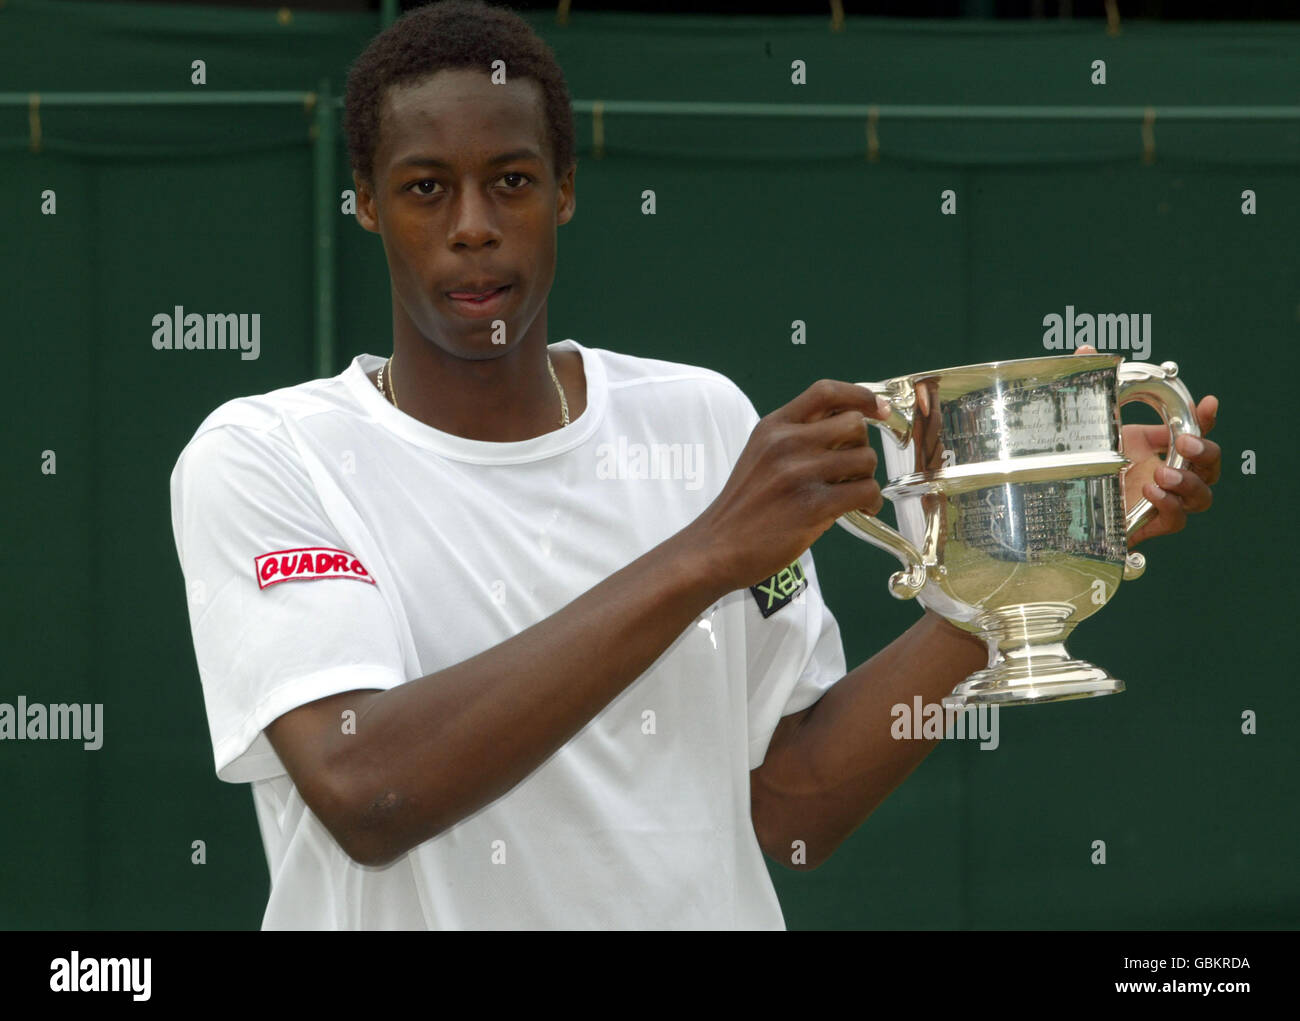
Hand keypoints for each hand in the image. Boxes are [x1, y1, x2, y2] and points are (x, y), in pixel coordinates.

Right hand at [689, 380, 888, 589]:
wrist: (717, 547)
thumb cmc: (744, 504)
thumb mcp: (760, 454)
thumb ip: (797, 437)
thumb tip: (850, 428)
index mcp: (773, 426)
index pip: (826, 391)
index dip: (861, 396)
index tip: (878, 409)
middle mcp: (786, 442)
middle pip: (854, 424)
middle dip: (862, 447)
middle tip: (853, 469)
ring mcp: (799, 473)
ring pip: (865, 458)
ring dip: (867, 477)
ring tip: (854, 494)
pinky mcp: (813, 505)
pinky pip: (865, 491)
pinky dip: (871, 502)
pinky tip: (860, 510)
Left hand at [1075, 344, 1221, 546]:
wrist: (1059, 503)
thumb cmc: (1082, 463)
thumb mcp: (1089, 425)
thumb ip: (1088, 388)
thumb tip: (1085, 350)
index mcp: (1158, 447)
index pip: (1195, 431)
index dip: (1206, 418)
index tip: (1208, 403)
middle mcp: (1166, 474)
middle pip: (1211, 467)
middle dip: (1206, 453)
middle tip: (1185, 443)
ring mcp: (1161, 502)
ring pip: (1202, 498)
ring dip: (1190, 483)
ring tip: (1163, 474)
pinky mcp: (1149, 525)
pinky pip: (1177, 521)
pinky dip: (1170, 507)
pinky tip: (1152, 492)